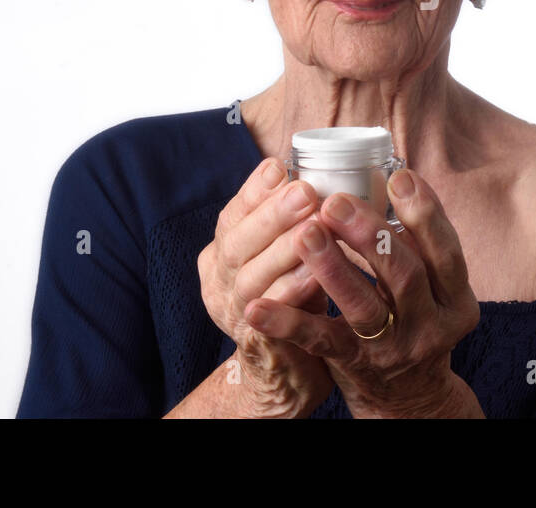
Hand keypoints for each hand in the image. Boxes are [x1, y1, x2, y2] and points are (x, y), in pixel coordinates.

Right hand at [197, 157, 334, 416]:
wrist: (287, 369)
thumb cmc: (293, 298)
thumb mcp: (287, 253)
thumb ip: (292, 220)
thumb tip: (316, 171)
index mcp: (221, 255)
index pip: (231, 217)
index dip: (253, 192)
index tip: (279, 166)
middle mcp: (219, 283)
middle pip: (236, 244)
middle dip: (271, 215)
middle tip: (305, 191)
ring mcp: (232, 316)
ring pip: (249, 280)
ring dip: (282, 252)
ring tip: (313, 228)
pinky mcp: (254, 345)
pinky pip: (269, 318)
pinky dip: (290, 295)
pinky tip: (314, 277)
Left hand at [244, 169, 483, 417]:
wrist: (409, 397)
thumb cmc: (413, 320)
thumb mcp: (432, 288)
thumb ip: (415, 244)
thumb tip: (387, 175)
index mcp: (455, 298)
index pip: (446, 252)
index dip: (425, 214)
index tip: (397, 176)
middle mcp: (431, 324)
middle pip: (405, 275)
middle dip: (370, 235)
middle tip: (335, 202)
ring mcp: (394, 347)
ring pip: (364, 307)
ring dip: (333, 268)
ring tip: (304, 234)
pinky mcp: (355, 364)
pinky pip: (321, 341)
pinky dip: (288, 322)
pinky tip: (257, 306)